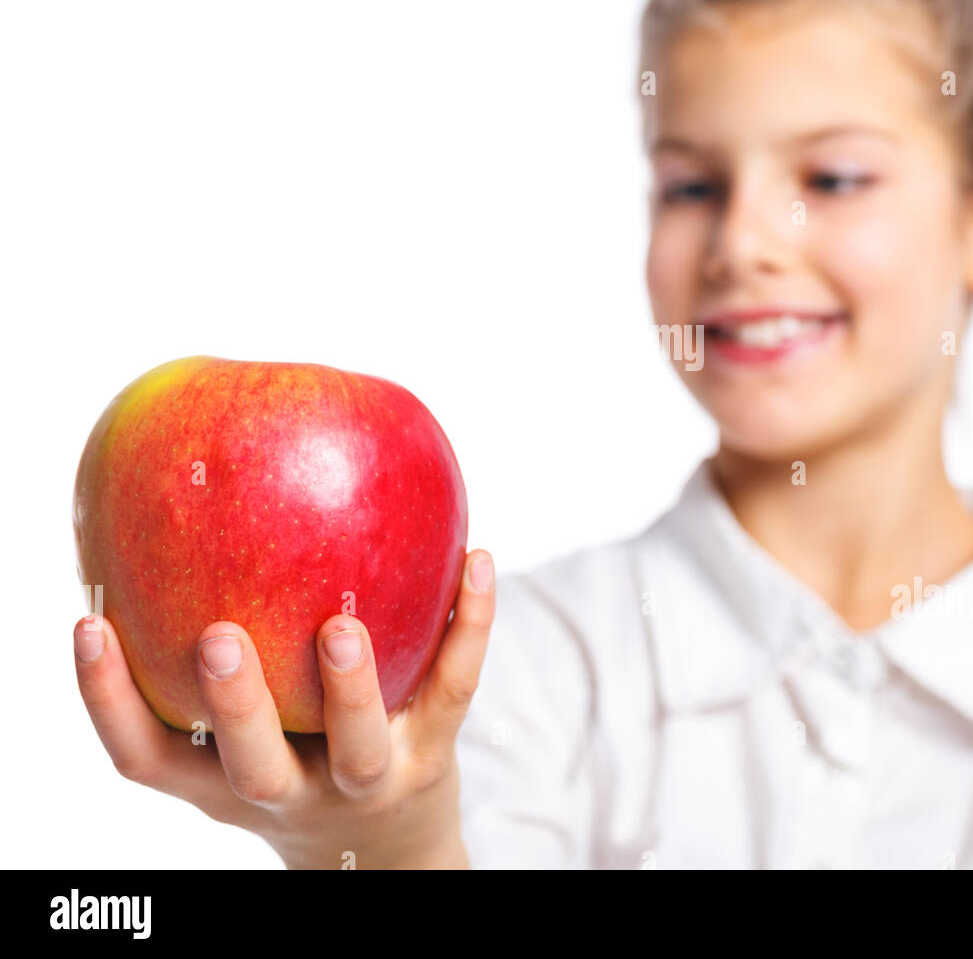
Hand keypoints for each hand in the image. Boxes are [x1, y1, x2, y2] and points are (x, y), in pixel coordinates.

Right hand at [73, 550, 495, 868]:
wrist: (388, 850)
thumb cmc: (299, 765)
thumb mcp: (246, 742)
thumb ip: (217, 670)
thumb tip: (190, 528)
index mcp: (225, 783)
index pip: (148, 758)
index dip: (108, 700)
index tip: (88, 627)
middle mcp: (292, 790)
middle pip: (254, 765)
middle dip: (234, 706)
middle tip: (218, 638)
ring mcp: (367, 779)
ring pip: (357, 745)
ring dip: (349, 686)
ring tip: (342, 626)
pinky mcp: (433, 754)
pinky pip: (454, 687)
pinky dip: (469, 623)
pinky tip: (476, 559)